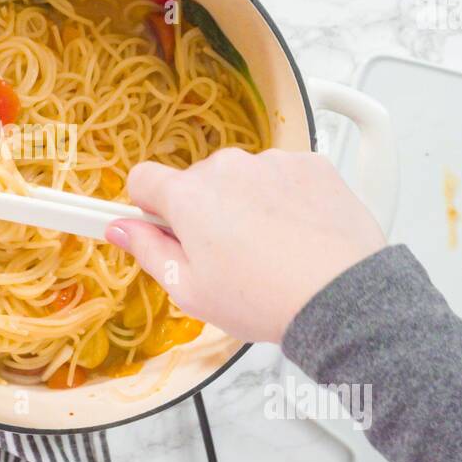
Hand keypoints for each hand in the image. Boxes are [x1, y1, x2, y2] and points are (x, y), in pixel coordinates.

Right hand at [106, 148, 385, 344]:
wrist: (341, 294)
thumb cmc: (265, 299)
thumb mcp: (190, 290)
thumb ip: (148, 252)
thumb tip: (120, 229)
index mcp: (189, 196)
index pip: (143, 178)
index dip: (148, 206)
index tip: (159, 226)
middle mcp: (227, 167)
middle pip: (197, 181)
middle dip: (203, 210)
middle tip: (224, 256)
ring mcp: (271, 162)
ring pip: (241, 178)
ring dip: (245, 202)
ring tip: (268, 250)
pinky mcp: (309, 164)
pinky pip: (282, 175)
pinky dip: (284, 198)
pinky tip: (295, 234)